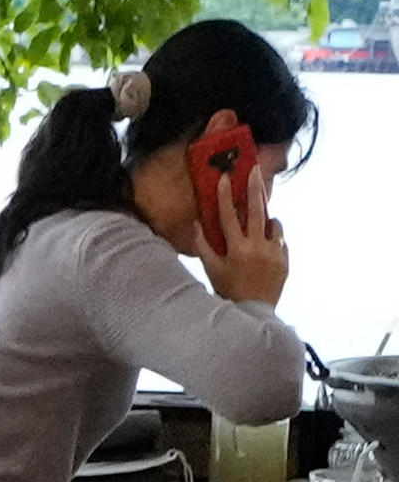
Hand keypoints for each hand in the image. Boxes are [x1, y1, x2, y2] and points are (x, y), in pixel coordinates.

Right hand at [199, 157, 289, 309]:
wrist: (254, 312)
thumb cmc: (228, 291)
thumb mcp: (211, 269)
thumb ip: (203, 245)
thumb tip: (196, 223)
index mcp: (236, 248)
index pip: (228, 216)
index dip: (225, 195)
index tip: (224, 177)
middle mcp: (257, 246)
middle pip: (257, 210)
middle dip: (255, 188)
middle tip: (256, 170)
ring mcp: (275, 251)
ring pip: (273, 224)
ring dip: (267, 220)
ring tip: (261, 225)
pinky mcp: (286, 258)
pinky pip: (280, 242)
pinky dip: (272, 241)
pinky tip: (265, 250)